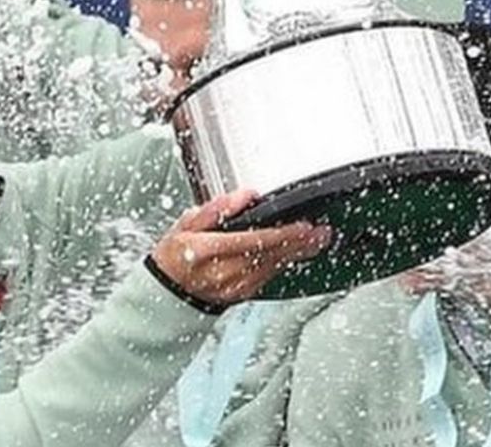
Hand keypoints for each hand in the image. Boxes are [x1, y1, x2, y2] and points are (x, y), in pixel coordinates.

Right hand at [152, 189, 330, 304]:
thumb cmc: (175, 254)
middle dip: (299, 243)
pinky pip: (268, 277)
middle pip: (269, 255)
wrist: (168, 291)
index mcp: (205, 250)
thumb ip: (217, 208)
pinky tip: (297, 254)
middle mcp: (222, 272)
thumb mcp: (185, 223)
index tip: (303, 226)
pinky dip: (284, 263)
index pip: (252, 241)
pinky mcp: (242, 294)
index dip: (281, 234)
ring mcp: (233, 286)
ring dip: (298, 253)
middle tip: (322, 232)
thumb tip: (246, 195)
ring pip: (273, 267)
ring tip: (318, 240)